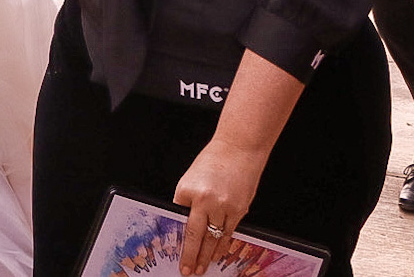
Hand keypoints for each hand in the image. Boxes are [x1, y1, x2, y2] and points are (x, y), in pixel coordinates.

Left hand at [173, 138, 266, 274]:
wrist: (239, 149)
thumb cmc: (214, 160)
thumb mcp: (191, 178)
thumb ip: (187, 200)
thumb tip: (183, 222)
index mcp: (187, 191)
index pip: (178, 221)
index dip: (177, 240)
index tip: (174, 255)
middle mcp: (204, 200)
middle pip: (195, 236)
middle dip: (190, 256)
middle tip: (187, 271)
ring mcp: (223, 207)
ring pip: (214, 239)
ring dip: (208, 256)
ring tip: (202, 267)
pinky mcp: (239, 210)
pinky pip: (229, 233)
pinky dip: (223, 246)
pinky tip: (219, 254)